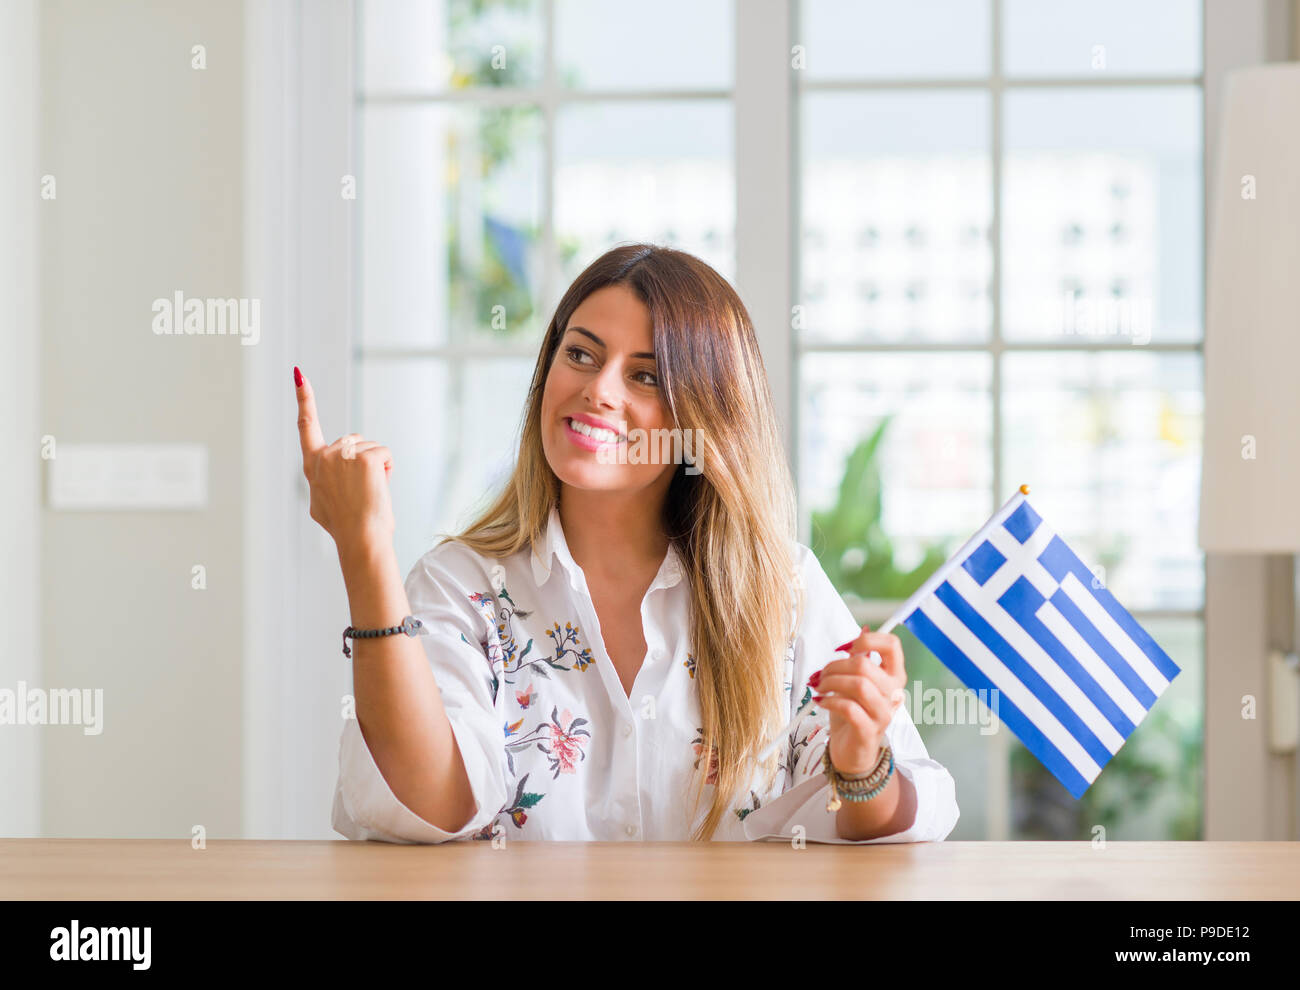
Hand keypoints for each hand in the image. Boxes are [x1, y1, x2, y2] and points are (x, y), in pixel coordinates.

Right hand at [295, 367, 394, 552]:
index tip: (299, 374)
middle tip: (361, 492)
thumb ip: (324, 483)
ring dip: (376, 468)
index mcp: (311, 467)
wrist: (359, 540)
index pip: (306, 426)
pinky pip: (384, 455)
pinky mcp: (363, 458)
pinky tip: (379, 487)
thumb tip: (325, 479)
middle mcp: (323, 457)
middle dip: (363, 461)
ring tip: (369, 493)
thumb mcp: (325, 504)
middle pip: (353, 442)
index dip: (305, 399)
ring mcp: (342, 456)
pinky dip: (388, 470)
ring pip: (370, 449)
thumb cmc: (347, 527)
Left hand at [810, 624, 906, 774]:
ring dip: (831, 683)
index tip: (845, 648)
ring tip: (820, 688)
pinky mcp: (868, 731)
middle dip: (835, 666)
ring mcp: (883, 714)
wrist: (851, 752)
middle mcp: (893, 694)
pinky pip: (850, 708)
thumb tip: (863, 631)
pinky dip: (830, 701)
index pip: (892, 645)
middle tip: (821, 675)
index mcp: (893, 676)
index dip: (867, 639)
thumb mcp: (854, 682)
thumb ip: (860, 659)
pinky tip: (821, 702)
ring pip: (859, 685)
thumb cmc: (852, 713)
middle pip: (865, 665)